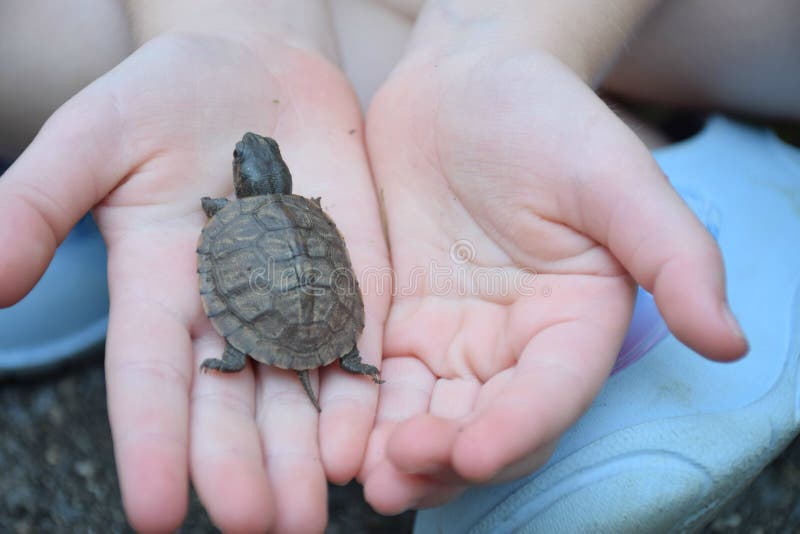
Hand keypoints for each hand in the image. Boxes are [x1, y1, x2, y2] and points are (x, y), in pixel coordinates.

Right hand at [0, 31, 387, 532]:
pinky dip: (357, 393)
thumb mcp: (94, 137)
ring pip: (297, 391)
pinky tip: (364, 441)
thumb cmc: (167, 94)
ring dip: (306, 453)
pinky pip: (355, 343)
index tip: (156, 514)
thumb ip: (40, 204)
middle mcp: (227, 310)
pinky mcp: (350, 280)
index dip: (152, 444)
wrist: (260, 70)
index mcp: (159, 290)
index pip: (151, 380)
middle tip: (261, 527)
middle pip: (232, 404)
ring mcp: (294, 298)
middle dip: (242, 467)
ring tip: (312, 513)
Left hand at [360, 49, 746, 512]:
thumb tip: (730, 341)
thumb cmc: (546, 120)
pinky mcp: (398, 321)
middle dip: (445, 457)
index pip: (550, 394)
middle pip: (484, 421)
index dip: (516, 429)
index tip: (475, 452)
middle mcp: (513, 343)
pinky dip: (361, 409)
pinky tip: (335, 433)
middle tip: (398, 475)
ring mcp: (451, 336)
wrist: (462, 86)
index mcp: (575, 322)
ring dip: (397, 450)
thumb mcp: (615, 177)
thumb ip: (673, 256)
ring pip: (427, 412)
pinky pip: (378, 377)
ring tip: (365, 475)